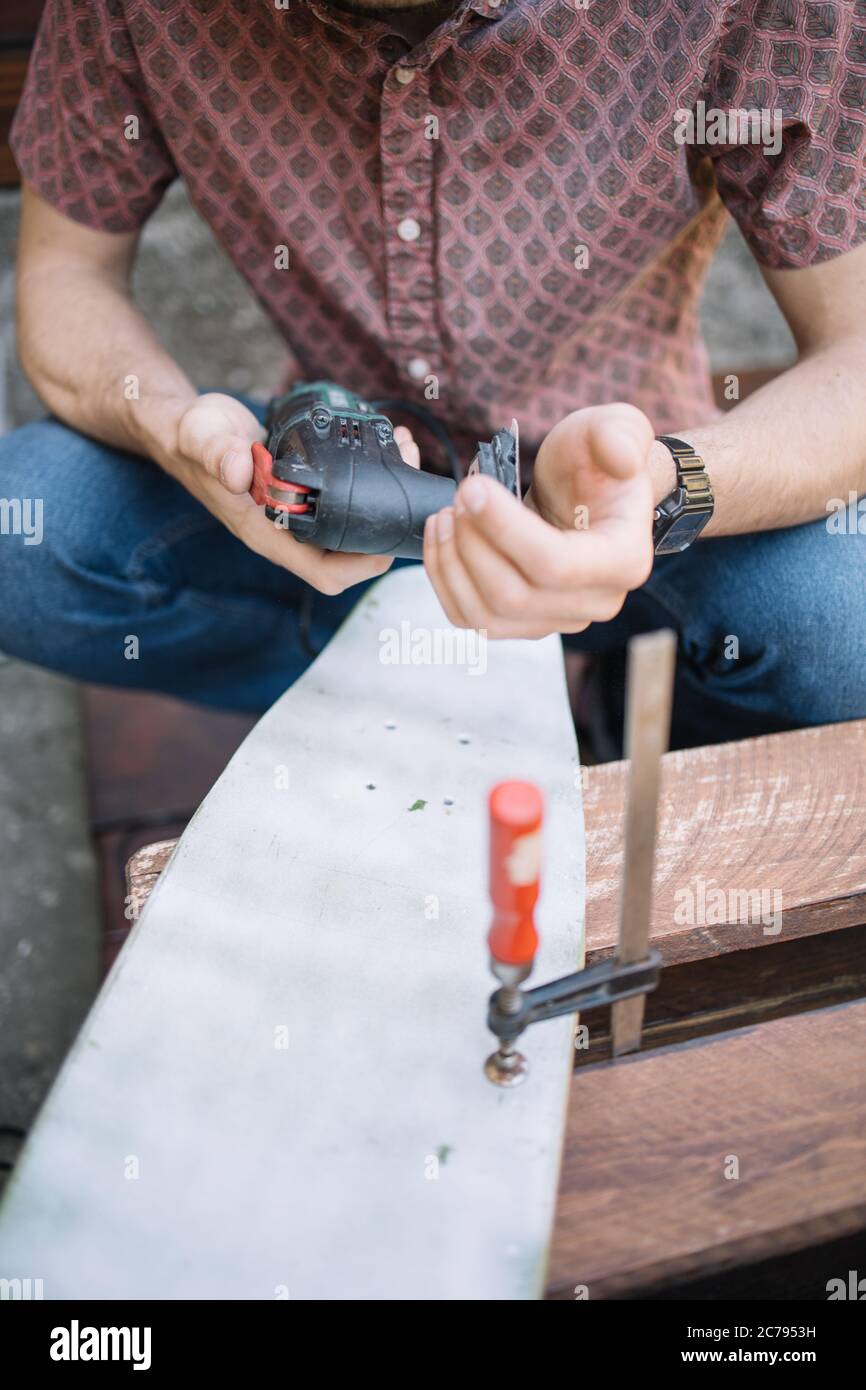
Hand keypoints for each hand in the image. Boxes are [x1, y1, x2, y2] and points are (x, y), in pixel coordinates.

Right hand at [172, 393, 419, 595]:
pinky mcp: (305, 490)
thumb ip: (218, 454)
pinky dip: (370, 478)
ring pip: (353, 524)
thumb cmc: (193, 439)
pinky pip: (346, 499)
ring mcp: (299, 513)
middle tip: (404, 478)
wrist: (188, 427)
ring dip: (384, 498)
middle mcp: (289, 529)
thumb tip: (240, 472)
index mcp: (268, 533)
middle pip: (351, 556)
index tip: (387, 534)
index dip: (362, 567)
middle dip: (386, 527)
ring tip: (403, 450)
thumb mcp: (203, 439)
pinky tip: (383, 444)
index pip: (326, 574)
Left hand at [423, 403, 654, 636]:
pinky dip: (445, 580)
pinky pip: (471, 618)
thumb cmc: (596, 463)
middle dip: (472, 543)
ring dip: (452, 564)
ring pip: (487, 615)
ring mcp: (558, 619)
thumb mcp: (616, 428)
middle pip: (514, 595)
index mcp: (626, 560)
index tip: (473, 488)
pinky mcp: (523, 624)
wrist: (585, 492)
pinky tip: (442, 539)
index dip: (504, 528)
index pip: (556, 564)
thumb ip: (621, 434)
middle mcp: (597, 602)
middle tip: (459, 496)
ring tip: (446, 515)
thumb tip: (621, 458)